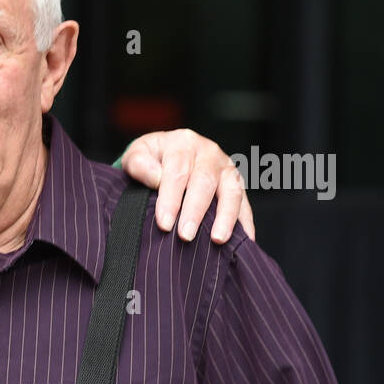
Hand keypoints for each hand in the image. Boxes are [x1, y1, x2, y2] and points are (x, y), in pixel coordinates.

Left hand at [120, 128, 254, 243]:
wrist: (166, 154)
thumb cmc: (151, 159)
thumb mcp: (137, 154)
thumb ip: (139, 164)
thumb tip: (155, 178)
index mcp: (183, 143)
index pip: (177, 172)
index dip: (171, 199)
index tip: (164, 223)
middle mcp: (208, 153)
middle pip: (204, 182)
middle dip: (195, 211)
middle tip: (186, 235)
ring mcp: (226, 168)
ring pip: (231, 191)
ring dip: (226, 217)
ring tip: (218, 239)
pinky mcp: (236, 184)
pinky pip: (245, 203)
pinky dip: (246, 222)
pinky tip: (245, 239)